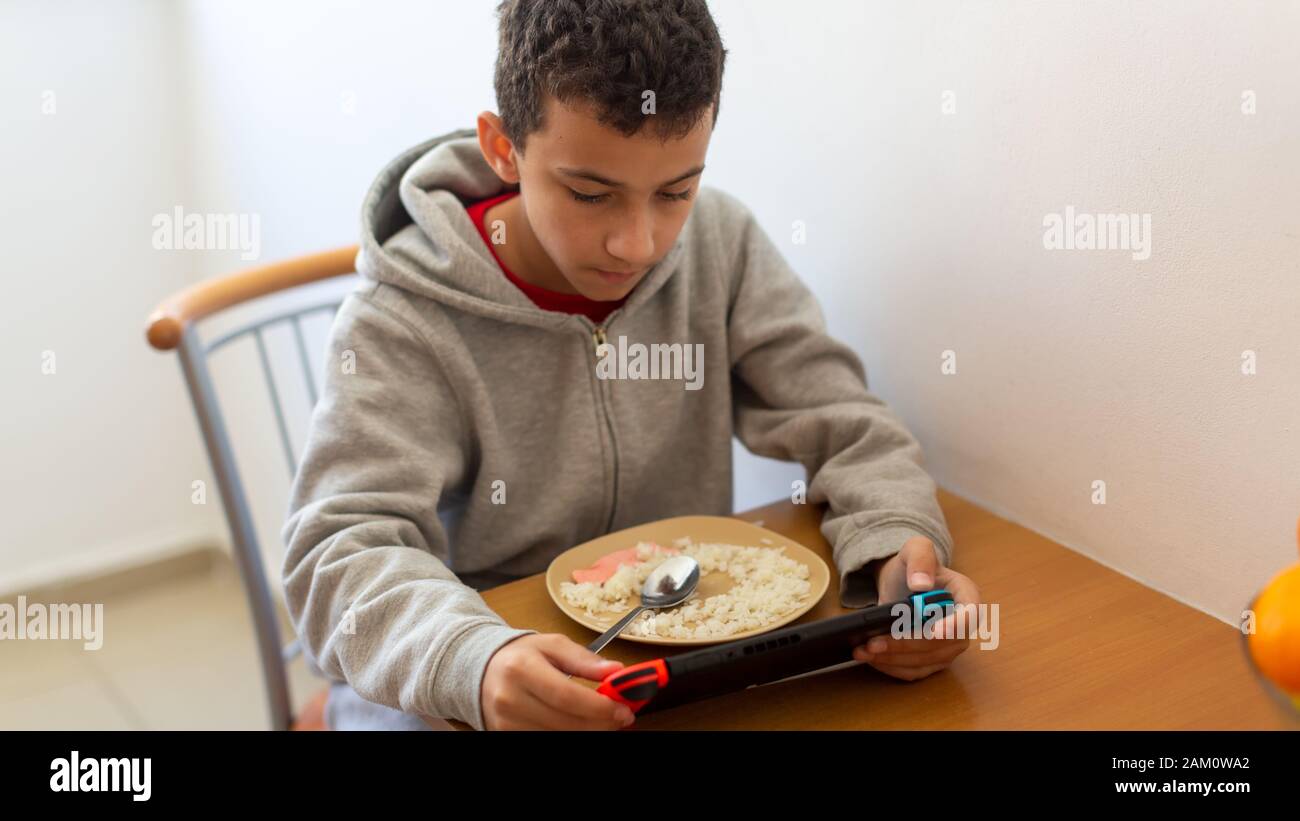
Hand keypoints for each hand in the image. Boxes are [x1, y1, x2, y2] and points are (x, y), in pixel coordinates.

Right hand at [481, 633, 636, 729]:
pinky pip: (546, 741)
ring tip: (601, 720)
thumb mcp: (552, 645)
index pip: (566, 696)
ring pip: (558, 737)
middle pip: (565, 722)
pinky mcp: (507, 736)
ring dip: (588, 731)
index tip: (622, 709)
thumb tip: (615, 671)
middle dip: (600, 723)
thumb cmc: (521, 656)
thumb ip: (584, 659)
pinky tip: (581, 725)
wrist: (483, 670)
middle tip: (620, 717)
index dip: (599, 707)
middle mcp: (510, 698)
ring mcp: (506, 722)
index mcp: (521, 668)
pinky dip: (569, 734)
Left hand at [852, 535, 979, 681]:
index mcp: (966, 595)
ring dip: (893, 658)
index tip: (934, 631)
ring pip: (924, 661)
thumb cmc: (913, 565)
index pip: (970, 614)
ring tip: (864, 650)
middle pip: (940, 644)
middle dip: (905, 645)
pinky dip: (892, 667)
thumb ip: (920, 559)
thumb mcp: (915, 549)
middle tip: (873, 643)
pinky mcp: (932, 660)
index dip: (956, 625)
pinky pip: (915, 671)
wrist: (902, 582)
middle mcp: (962, 625)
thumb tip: (921, 584)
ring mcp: (949, 646)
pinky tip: (871, 659)